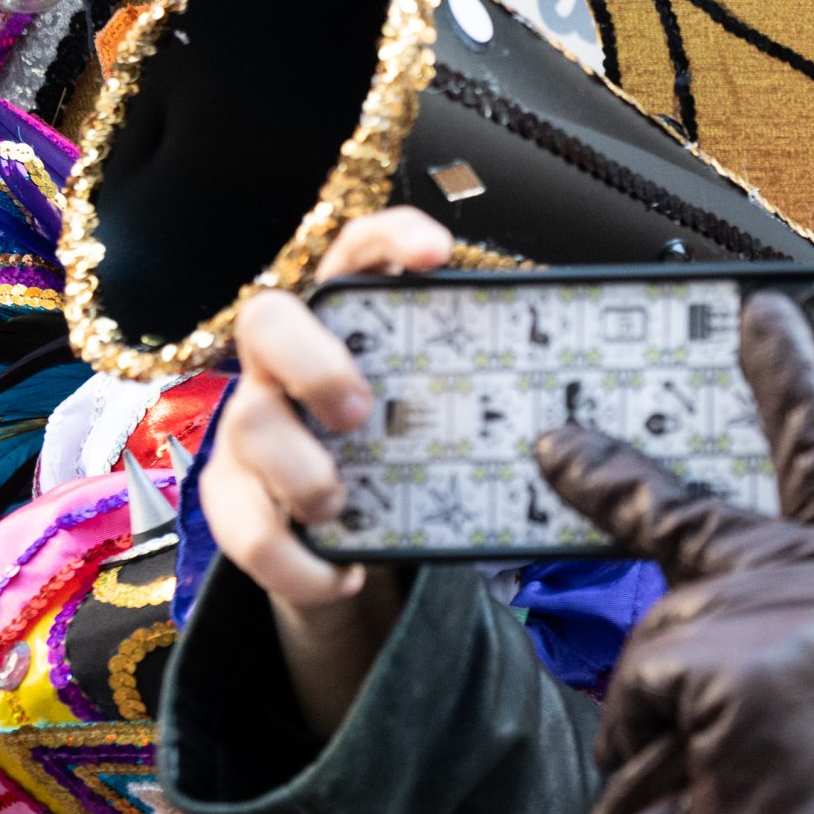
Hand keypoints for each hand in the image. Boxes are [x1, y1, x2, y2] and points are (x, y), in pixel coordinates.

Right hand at [196, 206, 450, 733]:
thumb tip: (581, 429)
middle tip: (363, 411)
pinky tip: (342, 574)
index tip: (438, 255)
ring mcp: (250, 425)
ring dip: (302, 471)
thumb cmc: (409, 460)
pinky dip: (295, 561)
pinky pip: (242, 527)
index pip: (358, 251)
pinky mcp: (232, 495)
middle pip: (268, 320)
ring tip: (342, 504)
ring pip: (248, 425)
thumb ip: (480, 406)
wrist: (353, 544)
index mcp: (345, 323)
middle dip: (314, 361)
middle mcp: (285, 362)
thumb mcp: (443, 421)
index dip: (391, 239)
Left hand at [477, 293, 813, 813]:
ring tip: (726, 763)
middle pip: (683, 516)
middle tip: (551, 443)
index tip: (763, 307)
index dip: (788, 373)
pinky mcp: (726, 657)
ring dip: (661, 706)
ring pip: (652, 634)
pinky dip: (647, 739)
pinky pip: (636, 688)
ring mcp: (779, 608)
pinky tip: (707, 772)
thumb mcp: (802, 672)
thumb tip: (673, 577)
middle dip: (603, 476)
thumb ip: (757, 605)